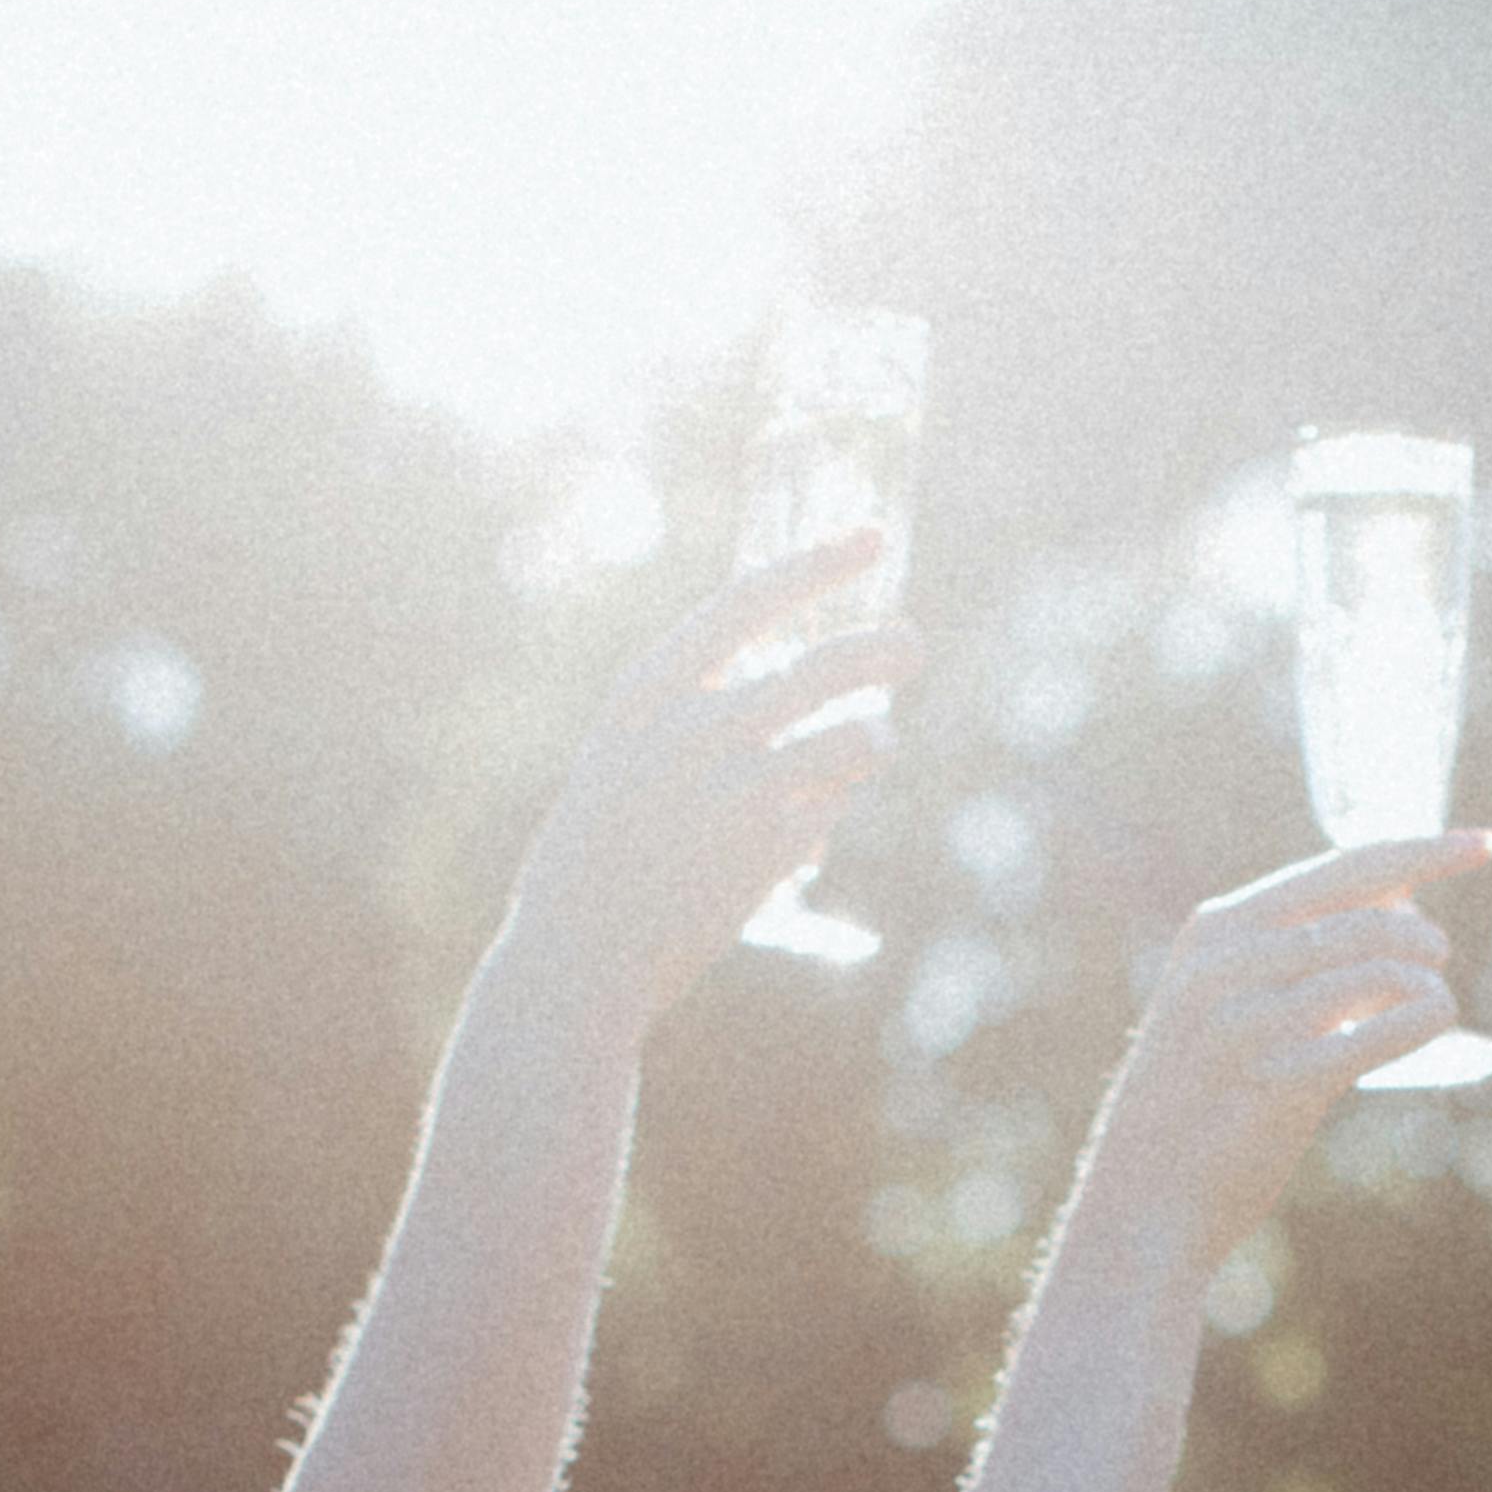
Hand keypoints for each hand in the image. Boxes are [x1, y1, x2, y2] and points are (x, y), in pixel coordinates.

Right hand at [499, 541, 920, 1014]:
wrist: (579, 953)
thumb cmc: (597, 858)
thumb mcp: (622, 763)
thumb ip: (690, 720)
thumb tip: (782, 691)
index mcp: (647, 692)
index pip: (744, 602)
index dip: (815, 566)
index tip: (868, 538)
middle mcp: (695, 726)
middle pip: (822, 665)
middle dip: (881, 649)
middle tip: (912, 643)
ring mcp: (736, 784)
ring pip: (853, 735)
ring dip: (873, 736)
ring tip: (871, 742)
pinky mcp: (769, 846)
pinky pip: (829, 809)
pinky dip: (823, 816)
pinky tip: (793, 844)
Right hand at [1070, 835, 1491, 1240]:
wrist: (1142, 1199)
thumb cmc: (1198, 1099)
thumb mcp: (1219, 1000)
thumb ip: (1290, 950)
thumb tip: (1400, 899)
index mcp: (1217, 930)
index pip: (1341, 868)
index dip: (1425, 850)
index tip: (1486, 843)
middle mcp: (1230, 965)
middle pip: (1370, 916)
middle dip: (1424, 934)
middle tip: (1438, 957)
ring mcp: (1252, 1023)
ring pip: (1384, 969)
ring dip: (1427, 980)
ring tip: (1431, 1000)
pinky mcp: (1281, 1083)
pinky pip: (1384, 1031)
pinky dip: (1427, 1017)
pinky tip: (1436, 1020)